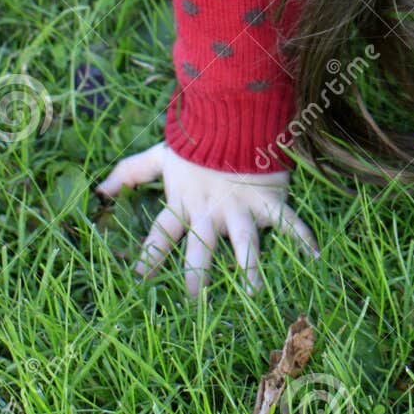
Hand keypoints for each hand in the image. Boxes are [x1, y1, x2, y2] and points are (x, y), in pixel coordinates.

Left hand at [97, 140, 318, 296]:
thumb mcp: (162, 156)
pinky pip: (289, 221)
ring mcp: (241, 207)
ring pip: (245, 242)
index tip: (138, 282)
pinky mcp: (269, 199)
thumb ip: (131, 172)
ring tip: (254, 292)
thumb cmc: (197, 138)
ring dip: (250, 267)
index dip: (149, 256)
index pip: (161, 235)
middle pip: (201, 249)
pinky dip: (304, 238)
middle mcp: (211, 212)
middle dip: (196, 276)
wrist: (234, 111)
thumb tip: (98, 189)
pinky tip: (315, 258)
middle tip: (193, 302)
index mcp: (184, 203)